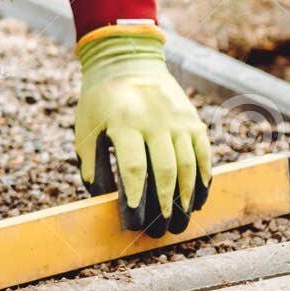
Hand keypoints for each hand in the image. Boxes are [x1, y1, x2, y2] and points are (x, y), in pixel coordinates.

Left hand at [73, 26, 211, 235]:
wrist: (128, 60)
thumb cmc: (100, 100)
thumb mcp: (85, 127)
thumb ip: (91, 162)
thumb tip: (101, 199)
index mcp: (124, 122)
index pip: (135, 165)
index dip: (137, 194)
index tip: (136, 218)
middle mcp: (155, 121)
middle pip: (166, 169)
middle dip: (164, 204)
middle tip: (161, 230)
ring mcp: (178, 120)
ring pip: (188, 164)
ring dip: (186, 197)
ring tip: (180, 221)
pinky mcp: (193, 120)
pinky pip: (203, 153)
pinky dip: (203, 178)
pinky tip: (198, 199)